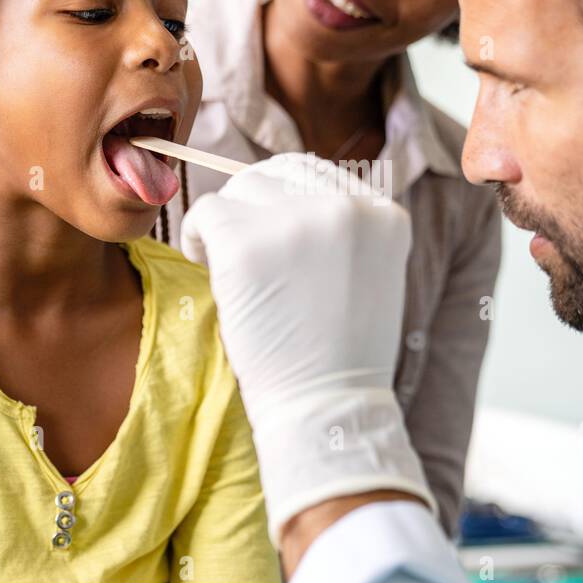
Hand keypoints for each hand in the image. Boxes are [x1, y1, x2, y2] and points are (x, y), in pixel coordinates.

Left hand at [181, 152, 433, 543]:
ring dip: (229, 224)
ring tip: (231, 269)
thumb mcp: (370, 275)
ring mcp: (296, 220)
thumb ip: (344, 231)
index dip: (285, 204)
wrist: (328, 408)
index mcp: (384, 214)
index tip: (274, 239)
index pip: (318, 175)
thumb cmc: (343, 355)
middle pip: (277, 174)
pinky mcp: (247, 241)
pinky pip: (205, 212)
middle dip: (255, 208)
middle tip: (246, 255)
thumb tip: (286, 198)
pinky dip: (198, 237)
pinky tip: (207, 267)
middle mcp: (347, 205)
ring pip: (240, 189)